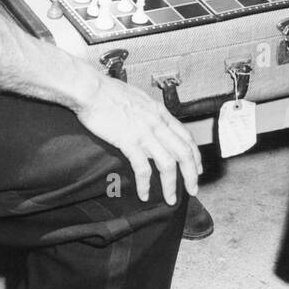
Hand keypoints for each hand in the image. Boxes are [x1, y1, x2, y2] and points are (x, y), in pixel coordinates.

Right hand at [75, 75, 201, 205]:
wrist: (91, 89)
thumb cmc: (109, 92)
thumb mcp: (138, 99)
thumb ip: (148, 112)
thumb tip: (151, 122)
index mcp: (160, 112)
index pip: (186, 136)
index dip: (195, 155)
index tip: (197, 169)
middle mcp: (157, 123)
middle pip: (184, 152)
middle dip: (191, 174)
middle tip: (193, 190)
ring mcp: (144, 132)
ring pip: (168, 163)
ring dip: (171, 184)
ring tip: (170, 199)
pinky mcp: (128, 141)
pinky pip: (142, 168)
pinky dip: (145, 184)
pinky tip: (144, 194)